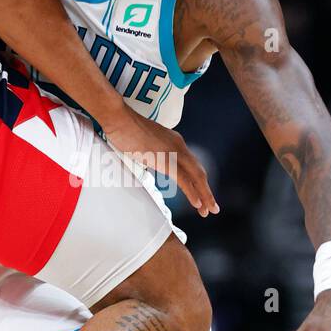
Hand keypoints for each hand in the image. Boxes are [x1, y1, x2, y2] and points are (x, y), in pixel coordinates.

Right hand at [102, 110, 218, 216]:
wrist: (118, 119)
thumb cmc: (123, 129)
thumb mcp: (142, 144)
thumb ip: (149, 154)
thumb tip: (146, 162)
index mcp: (174, 142)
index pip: (191, 165)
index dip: (198, 181)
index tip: (201, 195)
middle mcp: (178, 146)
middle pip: (198, 172)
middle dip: (206, 191)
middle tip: (212, 208)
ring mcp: (174, 152)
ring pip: (196, 177)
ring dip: (204, 195)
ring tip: (208, 211)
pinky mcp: (166, 160)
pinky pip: (184, 180)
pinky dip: (193, 192)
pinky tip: (197, 204)